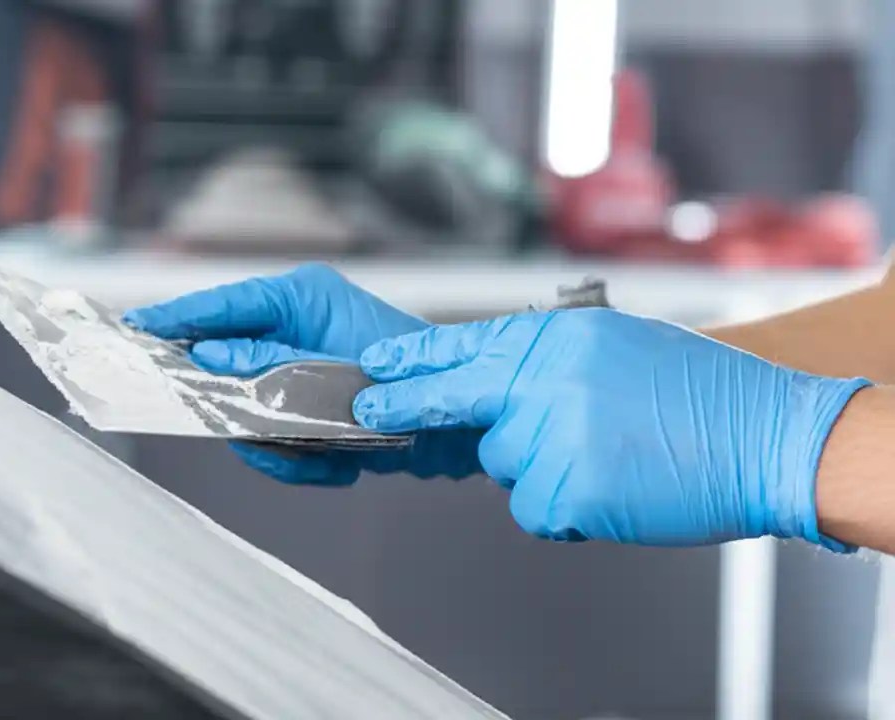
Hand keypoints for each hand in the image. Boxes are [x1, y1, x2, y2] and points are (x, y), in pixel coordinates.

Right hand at [124, 264, 481, 484]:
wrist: (462, 426)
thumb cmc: (412, 380)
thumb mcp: (332, 368)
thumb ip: (267, 361)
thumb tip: (208, 354)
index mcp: (301, 300)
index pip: (224, 304)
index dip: (177, 318)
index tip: (134, 327)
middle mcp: (296, 329)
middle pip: (226, 363)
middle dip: (231, 405)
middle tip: (225, 424)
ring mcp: (300, 369)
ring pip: (250, 413)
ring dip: (278, 445)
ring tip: (322, 454)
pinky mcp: (310, 406)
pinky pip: (278, 439)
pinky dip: (301, 462)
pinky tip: (339, 467)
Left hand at [353, 308, 869, 547]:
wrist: (767, 438)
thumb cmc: (701, 395)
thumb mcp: (614, 346)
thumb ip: (547, 361)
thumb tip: (493, 382)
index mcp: (557, 336)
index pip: (464, 345)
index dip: (413, 359)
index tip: (374, 366)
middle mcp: (544, 377)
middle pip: (453, 400)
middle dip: (406, 405)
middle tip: (372, 410)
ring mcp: (551, 433)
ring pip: (503, 464)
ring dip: (539, 469)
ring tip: (604, 456)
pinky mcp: (565, 487)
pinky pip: (536, 509)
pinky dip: (567, 509)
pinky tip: (612, 488)